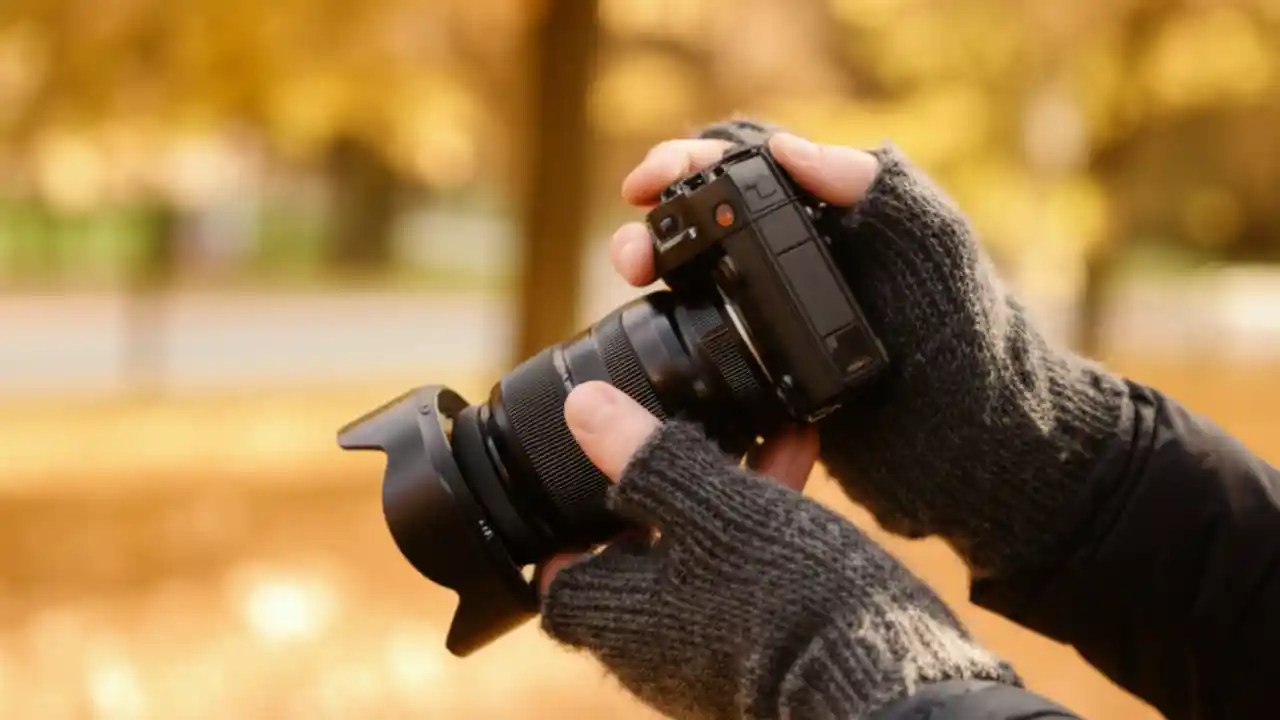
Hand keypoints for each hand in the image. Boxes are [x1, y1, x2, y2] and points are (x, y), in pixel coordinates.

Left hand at [537, 381, 1013, 718]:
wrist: (882, 675)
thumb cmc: (785, 599)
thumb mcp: (711, 509)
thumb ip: (648, 459)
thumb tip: (583, 407)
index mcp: (622, 621)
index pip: (559, 582)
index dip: (565, 530)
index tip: (582, 482)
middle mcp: (656, 650)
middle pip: (632, 562)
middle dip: (660, 494)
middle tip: (679, 443)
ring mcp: (710, 656)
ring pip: (698, 560)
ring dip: (721, 495)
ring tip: (759, 434)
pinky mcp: (764, 652)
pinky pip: (746, 577)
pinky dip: (760, 523)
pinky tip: (797, 457)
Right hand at [604, 120, 1128, 583]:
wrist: (983, 461)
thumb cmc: (974, 351)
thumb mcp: (936, 258)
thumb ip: (883, 194)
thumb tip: (792, 148)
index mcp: (844, 215)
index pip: (752, 161)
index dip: (689, 161)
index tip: (643, 185)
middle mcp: (812, 258)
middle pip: (713, 216)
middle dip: (659, 220)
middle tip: (632, 258)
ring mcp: (791, 318)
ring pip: (704, 276)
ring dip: (659, 271)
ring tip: (634, 288)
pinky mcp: (778, 376)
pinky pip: (713, 339)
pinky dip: (676, 330)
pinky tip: (657, 339)